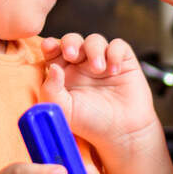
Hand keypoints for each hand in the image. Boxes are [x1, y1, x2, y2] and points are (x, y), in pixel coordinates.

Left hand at [39, 32, 158, 156]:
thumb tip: (53, 67)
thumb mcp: (63, 111)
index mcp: (63, 74)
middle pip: (73, 40)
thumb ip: (50, 90)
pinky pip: (118, 46)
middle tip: (72, 55)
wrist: (121, 133)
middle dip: (71, 43)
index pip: (53, 51)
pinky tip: (114, 70)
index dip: (51, 45)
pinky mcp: (123, 62)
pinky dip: (115, 53)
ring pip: (94, 40)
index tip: (49, 48)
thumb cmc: (90, 124)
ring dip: (94, 50)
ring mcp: (103, 62)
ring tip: (98, 69)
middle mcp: (81, 66)